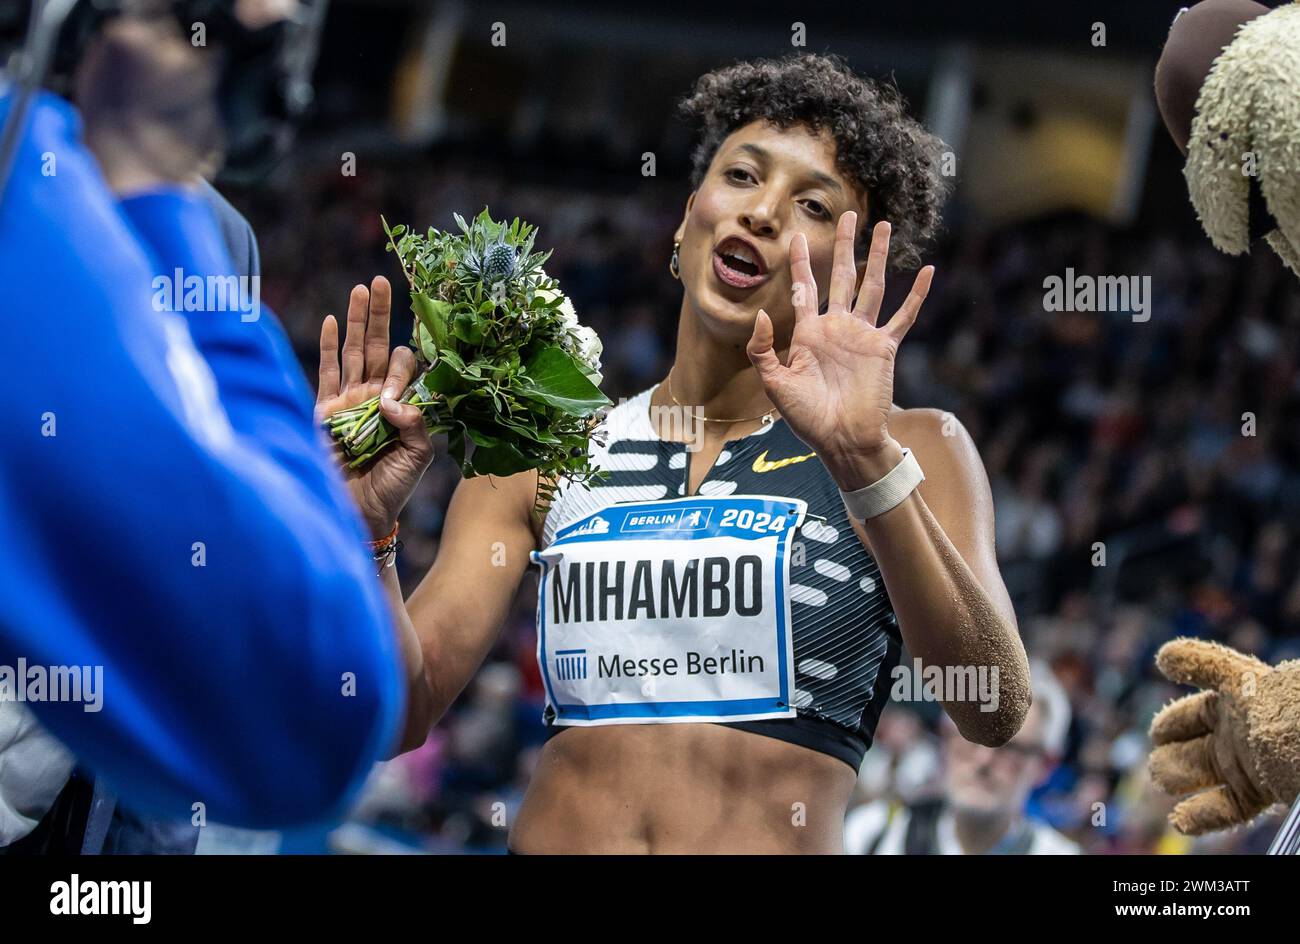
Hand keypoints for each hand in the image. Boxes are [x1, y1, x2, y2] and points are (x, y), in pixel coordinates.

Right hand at [317, 277, 435, 537]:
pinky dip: (330, 346)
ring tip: (361, 288)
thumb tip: (392, 399)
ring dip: (358, 320)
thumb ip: (415, 423)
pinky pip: (328, 372)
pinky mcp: (324, 410)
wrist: (360, 514)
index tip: (395, 395)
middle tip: (381, 281)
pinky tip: (335, 320)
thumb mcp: (418, 456)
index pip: (406, 368)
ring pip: (354, 351)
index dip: (406, 368)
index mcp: (401, 405)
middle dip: (381, 314)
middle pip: (379, 346)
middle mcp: (375, 396)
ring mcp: (348, 400)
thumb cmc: (392, 488)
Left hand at [746, 212, 933, 489]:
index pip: (805, 289)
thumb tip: (762, 313)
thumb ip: (763, 349)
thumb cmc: (806, 418)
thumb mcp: (774, 383)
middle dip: (844, 245)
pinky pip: (903, 317)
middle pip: (842, 276)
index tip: (798, 237)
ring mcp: (862, 336)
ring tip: (884, 226)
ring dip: (878, 256)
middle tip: (847, 214)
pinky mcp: (884, 348)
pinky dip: (916, 295)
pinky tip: (927, 272)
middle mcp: (837, 328)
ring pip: (872, 286)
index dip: (802, 263)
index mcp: (809, 334)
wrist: (840, 440)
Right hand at [1149, 638, 1299, 834]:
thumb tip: (1162, 657)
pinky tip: (1179, 822)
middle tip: (1157, 764)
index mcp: (1233, 701)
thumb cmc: (1282, 706)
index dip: (1172, 721)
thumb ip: (1201, 665)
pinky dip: (1201, 818)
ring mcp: (1244, 766)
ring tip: (1162, 782)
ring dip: (1177, 779)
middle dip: (1168, 754)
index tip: (1157, 733)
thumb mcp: (1240, 678)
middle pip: (1188, 745)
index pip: (1192, 713)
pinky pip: (1225, 809)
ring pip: (1197, 774)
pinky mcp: (1256, 795)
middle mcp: (1235, 734)